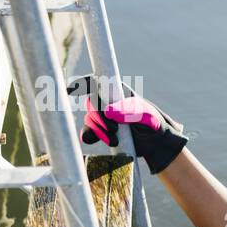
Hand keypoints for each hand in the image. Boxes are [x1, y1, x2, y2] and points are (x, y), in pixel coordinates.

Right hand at [71, 74, 187, 173]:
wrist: (156, 143)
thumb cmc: (153, 123)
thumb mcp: (145, 115)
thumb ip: (129, 111)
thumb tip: (107, 111)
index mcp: (117, 91)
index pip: (96, 82)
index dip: (81, 84)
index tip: (70, 90)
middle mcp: (107, 102)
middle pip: (91, 104)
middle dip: (99, 117)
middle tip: (113, 129)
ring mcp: (102, 117)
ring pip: (89, 120)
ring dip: (98, 130)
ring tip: (115, 139)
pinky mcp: (101, 131)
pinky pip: (88, 132)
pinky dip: (91, 136)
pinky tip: (98, 141)